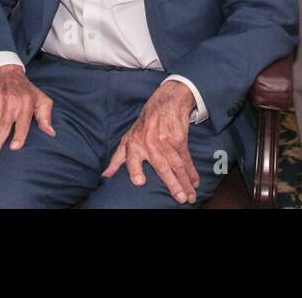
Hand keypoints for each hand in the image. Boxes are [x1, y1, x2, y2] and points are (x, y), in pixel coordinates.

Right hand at [0, 65, 54, 156]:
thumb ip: (46, 117)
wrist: (6, 73)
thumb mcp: (41, 99)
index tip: (14, 147)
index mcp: (25, 103)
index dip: (19, 135)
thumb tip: (51, 133)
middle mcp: (10, 102)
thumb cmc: (26, 91)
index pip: (22, 121)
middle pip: (4, 124)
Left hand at [102, 80, 198, 203]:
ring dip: (185, 182)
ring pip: (177, 165)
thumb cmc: (145, 124)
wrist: (165, 102)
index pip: (132, 159)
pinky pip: (186, 158)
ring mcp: (165, 141)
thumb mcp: (128, 138)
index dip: (135, 170)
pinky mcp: (178, 139)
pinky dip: (191, 171)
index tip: (139, 182)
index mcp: (134, 144)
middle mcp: (149, 144)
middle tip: (180, 199)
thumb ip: (118, 158)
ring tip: (190, 197)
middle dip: (172, 184)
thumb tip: (106, 175)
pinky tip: (195, 182)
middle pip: (162, 167)